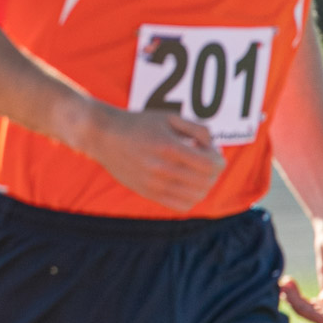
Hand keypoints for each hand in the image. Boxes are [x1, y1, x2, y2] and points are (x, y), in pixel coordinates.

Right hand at [77, 103, 223, 211]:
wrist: (103, 136)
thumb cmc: (138, 124)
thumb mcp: (169, 117)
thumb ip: (198, 129)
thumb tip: (214, 148)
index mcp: (168, 147)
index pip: (210, 165)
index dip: (219, 160)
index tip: (213, 152)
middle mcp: (161, 168)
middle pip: (206, 181)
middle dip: (214, 171)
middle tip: (206, 161)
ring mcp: (153, 184)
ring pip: (196, 196)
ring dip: (205, 185)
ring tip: (197, 172)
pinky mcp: (147, 193)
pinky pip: (181, 205)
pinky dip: (192, 198)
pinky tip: (187, 185)